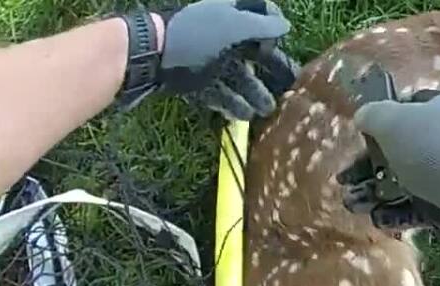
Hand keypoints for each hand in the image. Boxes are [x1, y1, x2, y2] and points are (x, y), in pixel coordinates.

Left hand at [122, 0, 297, 118]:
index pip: (259, 16)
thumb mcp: (232, 26)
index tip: (282, 44)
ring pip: (237, 76)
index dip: (274, 29)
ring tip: (267, 110)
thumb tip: (285, 27)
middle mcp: (221, 36)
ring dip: (254, 93)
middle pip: (253, 53)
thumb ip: (262, 27)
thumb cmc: (195, 35)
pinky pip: (219, 92)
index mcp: (229, 15)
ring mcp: (208, 59)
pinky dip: (231, 104)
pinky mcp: (196, 80)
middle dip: (271, 70)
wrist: (150, 55)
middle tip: (289, 88)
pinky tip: (244, 116)